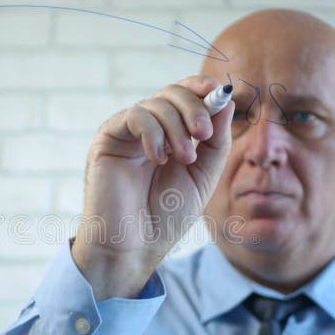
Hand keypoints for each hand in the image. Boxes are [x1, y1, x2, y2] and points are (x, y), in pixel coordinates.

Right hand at [72, 75, 235, 299]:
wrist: (135, 245)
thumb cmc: (166, 216)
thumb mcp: (203, 175)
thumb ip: (217, 140)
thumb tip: (226, 99)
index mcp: (171, 134)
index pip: (186, 96)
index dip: (203, 89)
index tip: (222, 93)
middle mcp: (148, 129)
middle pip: (173, 92)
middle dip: (194, 108)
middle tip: (204, 134)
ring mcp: (128, 133)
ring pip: (157, 103)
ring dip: (177, 128)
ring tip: (183, 159)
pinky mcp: (108, 138)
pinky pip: (135, 116)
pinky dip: (154, 133)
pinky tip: (158, 158)